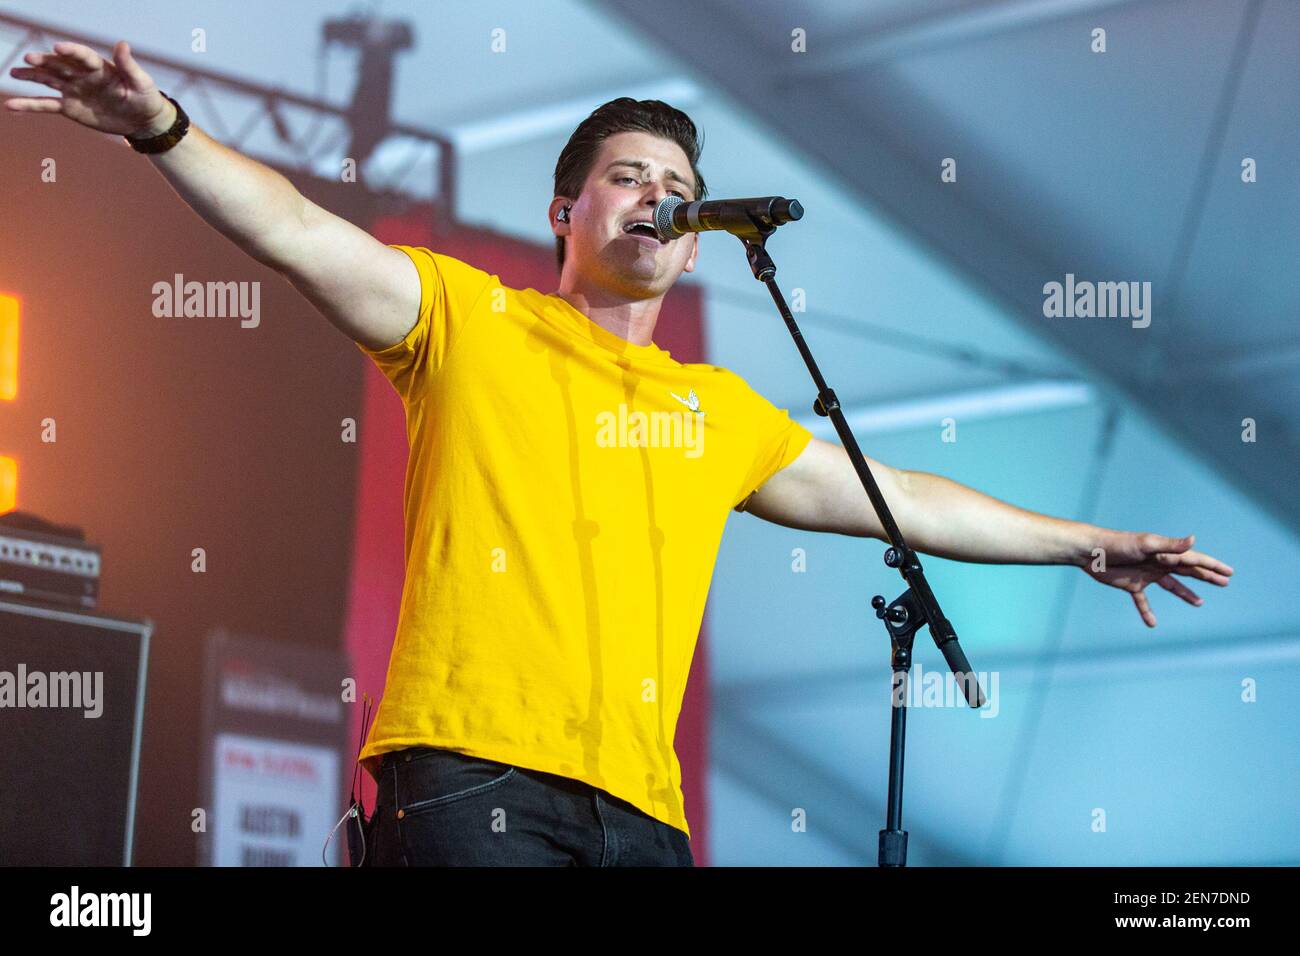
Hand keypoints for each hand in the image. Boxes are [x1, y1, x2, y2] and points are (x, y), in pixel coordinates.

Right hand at [5, 40, 172, 136]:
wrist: (142, 120)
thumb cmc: (145, 97)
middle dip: (44, 62)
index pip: (81, 56)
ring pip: (48, 81)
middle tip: (29, 59)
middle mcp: (81, 75)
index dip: (71, 51)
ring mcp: (73, 90)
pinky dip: (29, 105)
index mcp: (98, 67)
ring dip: (31, 77)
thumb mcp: (141, 82)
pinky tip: (12, 106)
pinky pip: (46, 104)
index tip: (58, 47)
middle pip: (59, 65)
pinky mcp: (69, 107)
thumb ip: (129, 65)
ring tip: (13, 73)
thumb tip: (123, 44)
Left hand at [1082, 530, 1232, 627]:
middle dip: (1206, 577)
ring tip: (1199, 602)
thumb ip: (1171, 545)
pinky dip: (1147, 611)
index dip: (1213, 566)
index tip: (1229, 572)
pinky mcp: (1131, 585)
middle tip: (1224, 583)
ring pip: (1170, 586)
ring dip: (1185, 593)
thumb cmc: (1119, 544)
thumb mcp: (1147, 544)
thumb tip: (1193, 540)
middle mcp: (1159, 563)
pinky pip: (1142, 601)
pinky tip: (1152, 624)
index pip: (1195, 560)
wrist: (1091, 552)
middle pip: (1188, 572)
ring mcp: (1146, 575)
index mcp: (1166, 553)